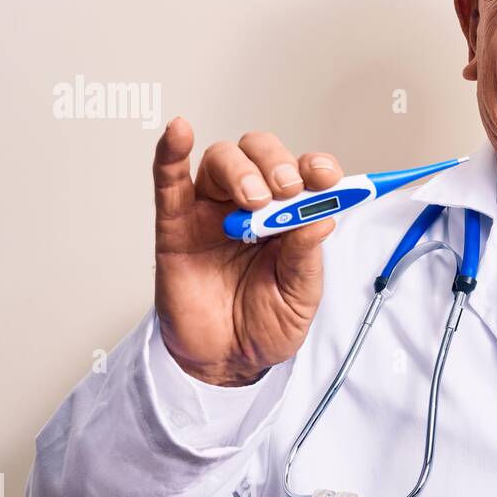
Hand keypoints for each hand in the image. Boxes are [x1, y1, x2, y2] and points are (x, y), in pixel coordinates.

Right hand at [152, 117, 341, 385]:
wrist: (227, 364)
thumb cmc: (266, 324)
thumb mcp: (300, 296)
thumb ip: (306, 257)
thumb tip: (321, 218)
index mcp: (288, 217)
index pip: (302, 174)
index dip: (315, 167)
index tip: (327, 177)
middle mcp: (251, 206)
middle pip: (259, 155)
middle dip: (276, 164)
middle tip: (285, 190)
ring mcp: (212, 212)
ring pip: (221, 161)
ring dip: (240, 169)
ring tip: (253, 200)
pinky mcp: (176, 227)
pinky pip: (168, 183)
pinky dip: (170, 154)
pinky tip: (178, 132)